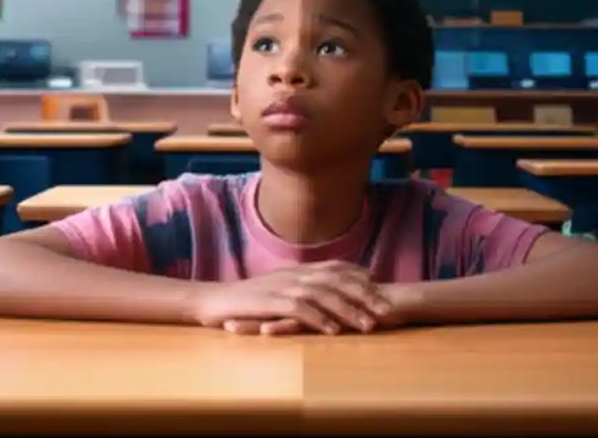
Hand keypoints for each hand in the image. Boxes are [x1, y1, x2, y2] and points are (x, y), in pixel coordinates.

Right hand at [194, 260, 391, 334]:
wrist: (212, 300)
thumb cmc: (245, 299)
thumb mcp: (276, 288)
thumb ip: (300, 287)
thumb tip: (322, 292)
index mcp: (296, 270)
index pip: (334, 267)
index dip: (358, 274)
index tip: (379, 284)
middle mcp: (294, 274)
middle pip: (336, 281)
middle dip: (364, 295)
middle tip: (386, 310)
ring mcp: (282, 287)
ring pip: (324, 295)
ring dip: (348, 309)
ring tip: (368, 324)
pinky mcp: (270, 302)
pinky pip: (300, 309)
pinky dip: (319, 318)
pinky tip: (334, 330)